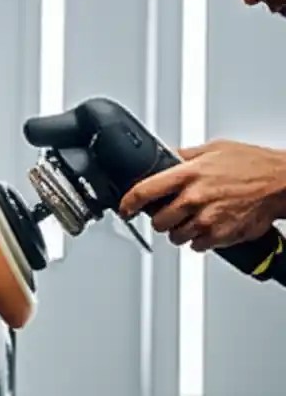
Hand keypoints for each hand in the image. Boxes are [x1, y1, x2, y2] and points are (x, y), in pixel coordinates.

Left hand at [118, 140, 285, 251]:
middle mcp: (194, 197)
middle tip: (171, 213)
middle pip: (157, 220)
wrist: (282, 183)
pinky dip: (198, 240)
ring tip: (194, 219)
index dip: (128, 203)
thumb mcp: (215, 149)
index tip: (125, 209)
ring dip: (180, 231)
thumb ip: (185, 156)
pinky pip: (196, 246)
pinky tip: (208, 227)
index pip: (143, 191)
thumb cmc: (254, 164)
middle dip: (161, 219)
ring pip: (175, 236)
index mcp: (188, 174)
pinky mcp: (219, 235)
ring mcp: (206, 218)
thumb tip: (165, 156)